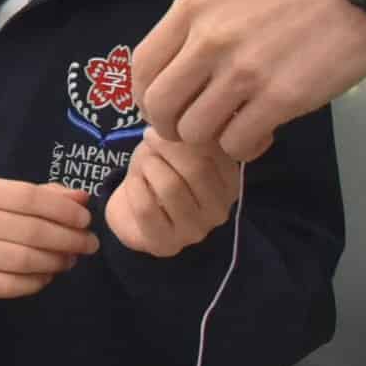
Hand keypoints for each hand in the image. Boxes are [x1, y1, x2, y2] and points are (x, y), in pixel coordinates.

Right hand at [0, 176, 98, 300]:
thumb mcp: (5, 197)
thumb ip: (44, 196)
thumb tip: (82, 198)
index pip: (29, 197)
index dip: (63, 209)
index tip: (86, 220)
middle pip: (31, 230)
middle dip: (68, 239)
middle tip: (88, 244)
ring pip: (24, 260)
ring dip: (56, 261)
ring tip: (71, 260)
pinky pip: (11, 285)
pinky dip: (37, 282)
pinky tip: (48, 275)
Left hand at [104, 132, 240, 256]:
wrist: (135, 205)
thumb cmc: (162, 168)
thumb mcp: (180, 144)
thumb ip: (190, 133)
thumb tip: (185, 121)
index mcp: (230, 183)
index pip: (214, 153)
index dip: (184, 131)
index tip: (166, 124)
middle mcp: (220, 211)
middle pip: (196, 169)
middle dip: (165, 147)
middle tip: (150, 138)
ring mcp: (194, 232)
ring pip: (170, 187)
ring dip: (149, 166)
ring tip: (144, 162)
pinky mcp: (166, 245)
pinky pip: (146, 208)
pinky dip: (134, 187)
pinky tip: (135, 183)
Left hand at [132, 0, 365, 160]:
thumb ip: (202, 22)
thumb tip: (182, 66)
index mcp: (192, 8)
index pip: (142, 65)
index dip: (145, 96)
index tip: (162, 107)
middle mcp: (207, 41)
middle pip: (161, 106)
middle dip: (171, 126)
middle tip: (193, 128)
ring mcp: (242, 72)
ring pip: (195, 131)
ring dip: (210, 137)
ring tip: (233, 126)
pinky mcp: (278, 99)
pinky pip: (237, 143)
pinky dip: (243, 146)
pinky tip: (260, 132)